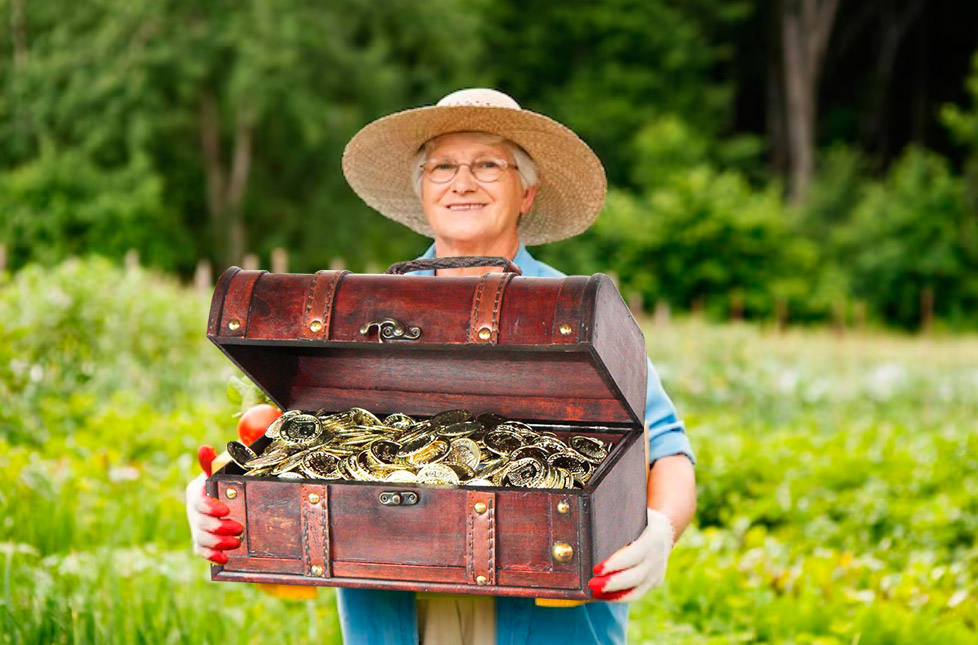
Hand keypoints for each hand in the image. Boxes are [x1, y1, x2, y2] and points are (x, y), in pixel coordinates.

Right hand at [185, 445, 242, 564]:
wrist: (224, 495)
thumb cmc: (224, 480)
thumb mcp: (220, 469)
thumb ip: (212, 462)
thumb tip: (204, 448)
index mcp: (196, 492)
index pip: (198, 502)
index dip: (210, 507)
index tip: (226, 510)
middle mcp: (194, 511)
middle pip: (201, 523)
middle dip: (219, 528)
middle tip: (239, 528)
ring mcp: (197, 527)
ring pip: (201, 539)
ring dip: (218, 543)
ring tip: (237, 542)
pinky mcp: (201, 540)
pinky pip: (201, 551)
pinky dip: (211, 556)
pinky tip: (224, 558)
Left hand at [588, 508, 673, 601]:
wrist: (665, 530)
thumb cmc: (640, 517)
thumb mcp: (634, 511)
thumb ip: (618, 515)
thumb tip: (591, 515)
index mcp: (653, 537)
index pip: (634, 554)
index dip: (615, 563)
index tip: (596, 567)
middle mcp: (657, 557)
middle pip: (635, 575)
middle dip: (612, 582)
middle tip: (591, 583)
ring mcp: (657, 572)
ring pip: (636, 589)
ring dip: (613, 592)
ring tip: (592, 591)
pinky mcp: (654, 582)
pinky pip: (636, 594)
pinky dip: (618, 597)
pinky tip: (601, 596)